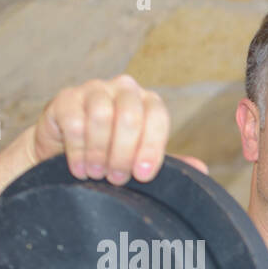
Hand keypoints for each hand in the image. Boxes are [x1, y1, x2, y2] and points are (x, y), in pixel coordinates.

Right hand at [26, 74, 207, 183]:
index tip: (143, 176)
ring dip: (99, 152)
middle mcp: (124, 89)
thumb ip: (171, 163)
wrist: (67, 149)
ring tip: (97, 175)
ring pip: (101, 117)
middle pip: (130, 117)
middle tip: (117, 179)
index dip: (152, 149)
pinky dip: (78, 150)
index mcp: (148, 102)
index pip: (157, 117)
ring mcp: (94, 89)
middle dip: (123, 155)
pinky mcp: (66, 97)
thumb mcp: (143, 158)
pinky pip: (74, 122)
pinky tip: (79, 169)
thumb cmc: (113, 153)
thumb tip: (202, 170)